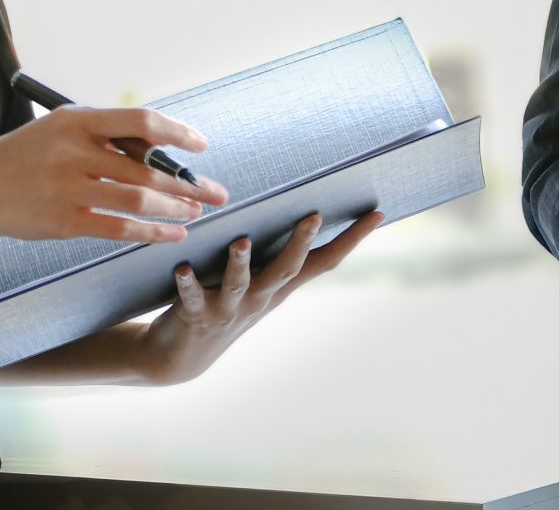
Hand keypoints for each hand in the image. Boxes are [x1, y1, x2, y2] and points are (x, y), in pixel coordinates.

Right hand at [0, 105, 231, 243]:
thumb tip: (163, 148)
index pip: (140, 121)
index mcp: (77, 119)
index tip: (200, 146)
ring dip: (175, 208)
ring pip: (138, 199)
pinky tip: (175, 234)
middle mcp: (74, 151)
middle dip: (188, 182)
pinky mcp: (64, 222)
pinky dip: (152, 233)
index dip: (177, 133)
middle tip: (217, 192)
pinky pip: (119, 229)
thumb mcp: (62, 128)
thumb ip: (107, 135)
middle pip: (146, 166)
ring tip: (197, 212)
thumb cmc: (28, 155)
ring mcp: (68, 188)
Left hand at [132, 210, 384, 384]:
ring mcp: (230, 308)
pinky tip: (182, 267)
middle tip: (312, 216)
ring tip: (241, 242)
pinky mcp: (196, 314)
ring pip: (239, 283)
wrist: (181, 356)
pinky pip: (192, 297)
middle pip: (286, 270)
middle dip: (300, 244)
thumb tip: (291, 202)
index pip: (324, 260)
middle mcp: (260, 297)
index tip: (377, 212)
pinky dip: (187, 283)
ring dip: (240, 264)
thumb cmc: (222, 302)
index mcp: (279, 286)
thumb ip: (270, 249)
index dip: (351, 239)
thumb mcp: (254, 280)